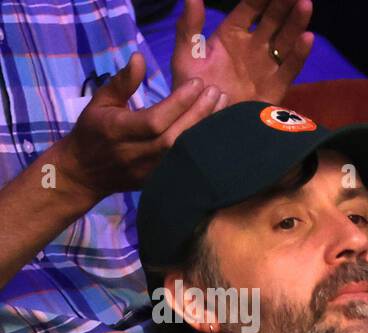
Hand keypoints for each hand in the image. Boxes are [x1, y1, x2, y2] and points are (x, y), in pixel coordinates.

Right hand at [49, 52, 225, 202]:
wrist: (86, 172)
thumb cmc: (93, 130)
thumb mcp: (100, 102)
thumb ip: (122, 82)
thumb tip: (139, 58)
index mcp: (118, 131)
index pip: (156, 119)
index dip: (179, 102)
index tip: (198, 83)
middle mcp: (136, 153)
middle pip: (175, 136)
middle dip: (199, 113)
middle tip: (216, 92)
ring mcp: (150, 171)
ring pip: (185, 152)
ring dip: (206, 129)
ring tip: (222, 106)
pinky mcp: (160, 180)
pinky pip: (187, 164)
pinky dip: (204, 146)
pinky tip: (218, 129)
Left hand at [172, 0, 313, 105]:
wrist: (203, 125)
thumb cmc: (191, 89)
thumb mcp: (185, 55)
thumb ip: (189, 26)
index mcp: (231, 34)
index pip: (251, 7)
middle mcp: (253, 47)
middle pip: (273, 19)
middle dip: (284, 4)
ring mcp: (266, 66)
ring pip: (286, 39)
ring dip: (296, 22)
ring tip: (305, 5)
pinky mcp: (276, 86)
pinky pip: (290, 67)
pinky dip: (299, 54)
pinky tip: (307, 38)